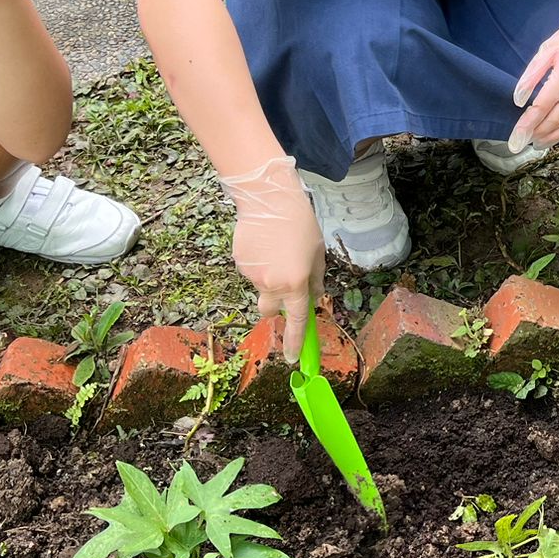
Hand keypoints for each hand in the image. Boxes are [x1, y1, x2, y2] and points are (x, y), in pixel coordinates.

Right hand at [220, 157, 324, 362]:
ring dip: (269, 276)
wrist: (269, 199)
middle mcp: (272, 284)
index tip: (292, 358)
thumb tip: (315, 297)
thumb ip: (316, 280)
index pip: (297, 321)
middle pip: (271, 310)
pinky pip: (251, 271)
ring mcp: (253, 275)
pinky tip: (264, 243)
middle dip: (277, 307)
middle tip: (285, 285)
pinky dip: (258, 263)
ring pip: (261, 287)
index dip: (294, 342)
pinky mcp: (240, 263)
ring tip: (277, 248)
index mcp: (296, 283)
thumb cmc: (300, 224)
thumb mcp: (318, 253)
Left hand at [510, 0, 558, 151]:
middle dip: (538, 134)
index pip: (540, 109)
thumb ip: (531, 76)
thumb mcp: (547, 50)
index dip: (526, 127)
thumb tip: (519, 100)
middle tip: (526, 141)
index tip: (515, 140)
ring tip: (542, 142)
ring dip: (556, 138)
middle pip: (555, 121)